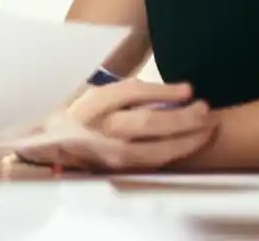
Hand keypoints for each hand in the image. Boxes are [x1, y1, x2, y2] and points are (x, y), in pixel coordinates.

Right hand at [20, 79, 216, 171]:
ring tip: (207, 128)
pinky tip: (189, 143)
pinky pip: (153, 162)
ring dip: (188, 139)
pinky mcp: (119, 168)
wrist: (52, 144)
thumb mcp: (98, 92)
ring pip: (157, 148)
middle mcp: (102, 128)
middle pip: (150, 122)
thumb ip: (132, 91)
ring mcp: (111, 152)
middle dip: (184, 116)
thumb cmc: (79, 113)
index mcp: (94, 103)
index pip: (133, 93)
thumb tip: (178, 92)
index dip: (165, 90)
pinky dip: (175, 153)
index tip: (189, 89)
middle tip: (206, 110)